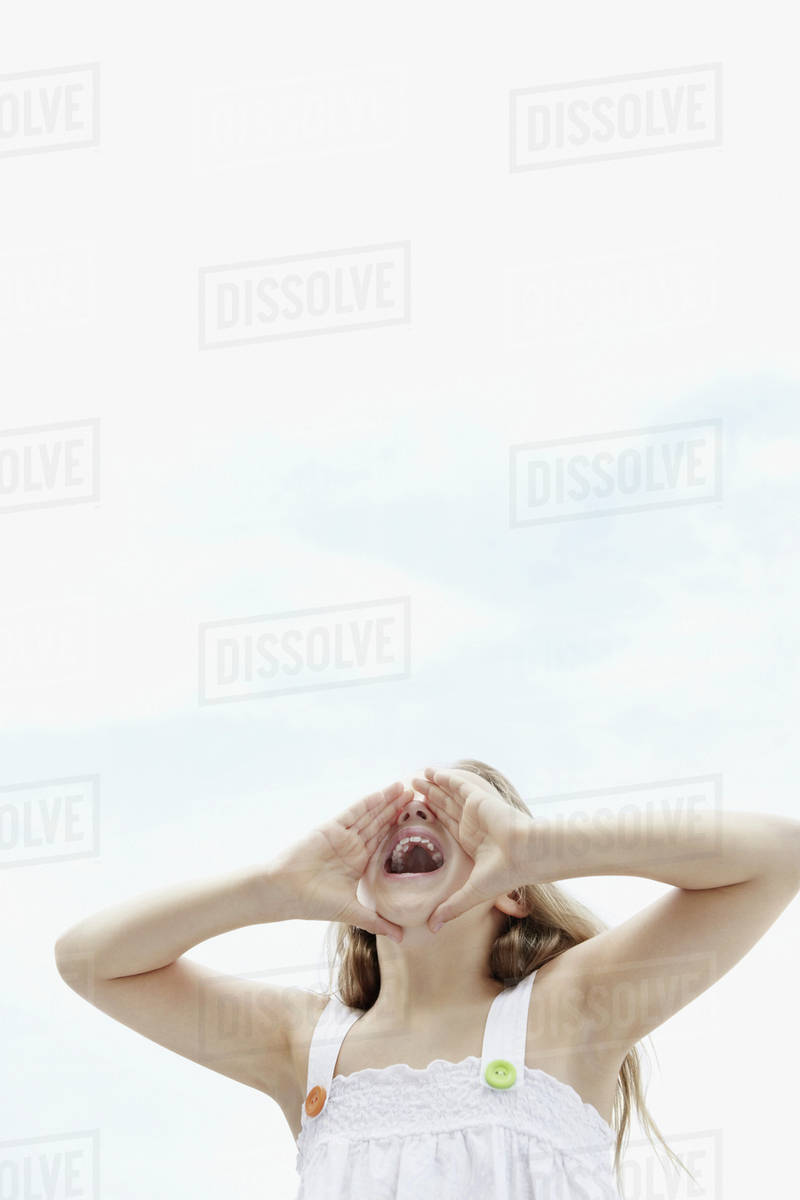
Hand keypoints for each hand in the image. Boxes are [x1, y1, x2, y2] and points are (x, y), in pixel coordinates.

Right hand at [269, 781, 410, 941]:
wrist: (285, 893)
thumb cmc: (314, 904)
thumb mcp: (352, 913)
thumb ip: (377, 922)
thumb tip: (401, 938)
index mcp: (359, 863)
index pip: (385, 843)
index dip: (401, 831)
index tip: (421, 821)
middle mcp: (353, 847)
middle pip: (380, 824)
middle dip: (398, 811)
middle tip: (419, 797)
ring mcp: (343, 836)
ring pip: (370, 815)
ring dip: (388, 802)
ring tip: (406, 788)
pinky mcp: (332, 828)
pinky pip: (354, 812)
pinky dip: (369, 802)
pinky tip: (385, 792)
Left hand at [412, 767, 529, 931]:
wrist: (525, 854)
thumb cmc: (504, 874)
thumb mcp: (471, 893)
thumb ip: (451, 907)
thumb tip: (432, 929)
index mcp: (469, 841)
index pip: (445, 826)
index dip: (430, 820)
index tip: (412, 815)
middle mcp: (471, 823)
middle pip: (444, 807)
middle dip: (427, 799)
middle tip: (408, 791)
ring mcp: (475, 810)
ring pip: (448, 794)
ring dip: (432, 786)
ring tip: (415, 779)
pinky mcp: (478, 799)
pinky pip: (458, 784)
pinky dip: (444, 778)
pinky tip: (431, 772)